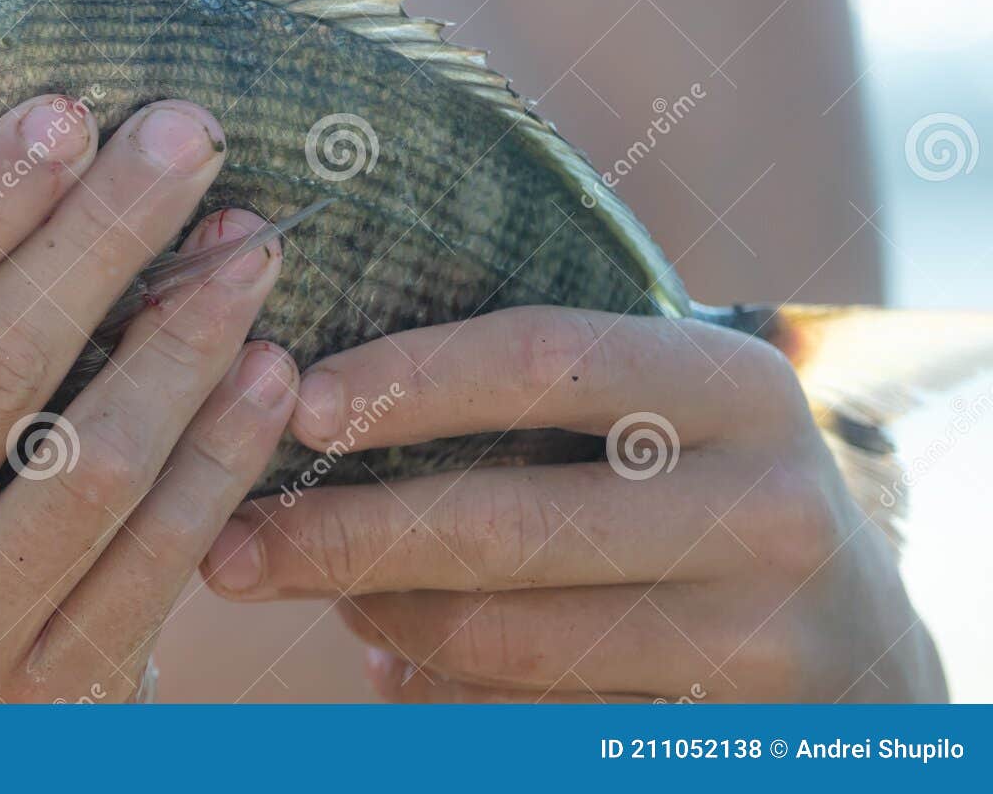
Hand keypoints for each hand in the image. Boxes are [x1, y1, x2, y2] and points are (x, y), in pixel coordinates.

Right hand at [0, 96, 297, 701]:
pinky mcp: (52, 692)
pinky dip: (224, 451)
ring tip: (252, 248)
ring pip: (89, 461)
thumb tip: (39, 144)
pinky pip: (159, 551)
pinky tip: (271, 370)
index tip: (66, 111)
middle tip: (185, 138)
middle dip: (102, 236)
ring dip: (184, 338)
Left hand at [200, 307, 946, 702]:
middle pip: (506, 523)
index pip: (544, 359)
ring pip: (507, 642)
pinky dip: (439, 695)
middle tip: (235, 546)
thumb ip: (538, 395)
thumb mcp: (664, 415)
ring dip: (382, 621)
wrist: (857, 640)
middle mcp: (762, 505)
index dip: (409, 378)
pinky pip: (534, 720)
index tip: (298, 403)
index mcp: (730, 387)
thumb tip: (315, 400)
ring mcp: (755, 634)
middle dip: (347, 538)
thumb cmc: (706, 492)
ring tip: (319, 593)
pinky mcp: (721, 733)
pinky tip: (392, 665)